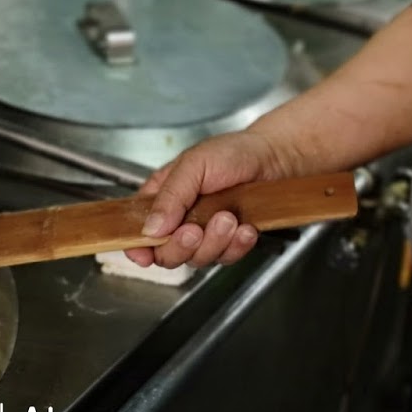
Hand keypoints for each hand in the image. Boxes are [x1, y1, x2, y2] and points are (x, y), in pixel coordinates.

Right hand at [124, 130, 292, 269]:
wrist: (273, 157)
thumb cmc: (231, 152)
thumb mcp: (195, 164)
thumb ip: (170, 196)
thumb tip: (151, 229)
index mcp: (163, 197)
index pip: (140, 229)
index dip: (138, 246)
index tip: (144, 255)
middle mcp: (180, 219)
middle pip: (167, 253)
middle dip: (181, 246)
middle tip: (195, 229)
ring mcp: (205, 233)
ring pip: (198, 259)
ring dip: (215, 242)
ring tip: (229, 217)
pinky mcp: (229, 242)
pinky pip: (227, 257)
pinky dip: (237, 246)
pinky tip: (245, 228)